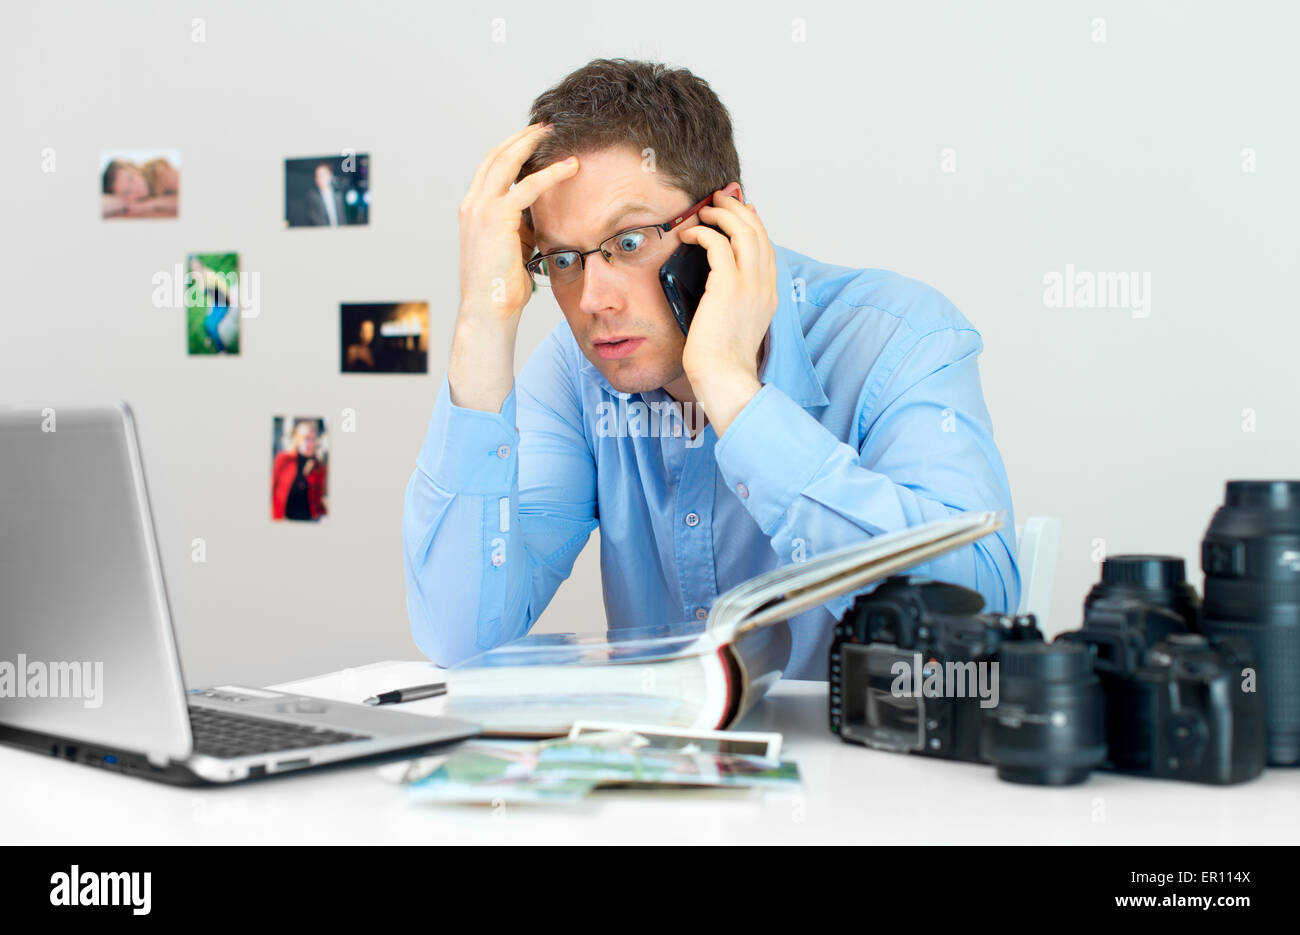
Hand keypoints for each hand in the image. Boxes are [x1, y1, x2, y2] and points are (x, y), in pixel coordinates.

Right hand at [456, 123, 578, 324]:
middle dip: (523, 137)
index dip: (512, 149)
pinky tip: (571, 167)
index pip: (491, 167)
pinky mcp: (497, 217)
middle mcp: (472, 204)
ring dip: (533, 143)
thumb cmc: (503, 286)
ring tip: (556, 133)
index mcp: (472, 210)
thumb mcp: (513, 246)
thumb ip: (522, 225)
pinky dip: (551, 173)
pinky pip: (528, 186)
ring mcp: (480, 208)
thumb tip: (543, 211)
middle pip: (497, 155)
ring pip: (507, 161)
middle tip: (547, 126)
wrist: (489, 309)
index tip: (535, 140)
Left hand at [675, 191, 778, 434]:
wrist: (724, 377)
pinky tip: (689, 234)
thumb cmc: (721, 358)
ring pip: (743, 230)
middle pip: (757, 231)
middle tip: (718, 198)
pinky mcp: (728, 286)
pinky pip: (718, 243)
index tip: (737, 210)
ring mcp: (749, 284)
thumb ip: (733, 300)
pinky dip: (703, 232)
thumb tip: (714, 283)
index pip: (765, 246)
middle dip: (737, 208)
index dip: (752, 222)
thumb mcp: (734, 323)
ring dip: (722, 213)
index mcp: (768, 294)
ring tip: (704, 210)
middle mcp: (764, 285)